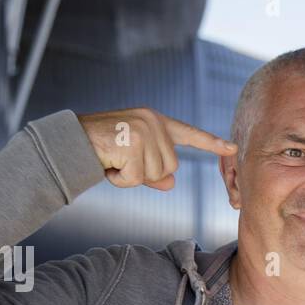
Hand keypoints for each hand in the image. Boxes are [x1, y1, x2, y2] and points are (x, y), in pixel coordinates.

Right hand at [76, 107, 236, 190]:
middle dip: (146, 173)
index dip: (212, 143)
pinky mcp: (133, 144)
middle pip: (170, 167)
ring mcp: (144, 132)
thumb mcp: (133, 159)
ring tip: (113, 161)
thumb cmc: (102, 149)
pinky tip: (109, 166)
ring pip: (155, 174)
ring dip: (132, 177)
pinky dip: (121, 180)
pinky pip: (137, 179)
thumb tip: (171, 182)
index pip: (190, 134)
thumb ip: (155, 171)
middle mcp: (153, 122)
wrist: (70, 140)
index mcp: (156, 121)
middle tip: (121, 161)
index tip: (233, 148)